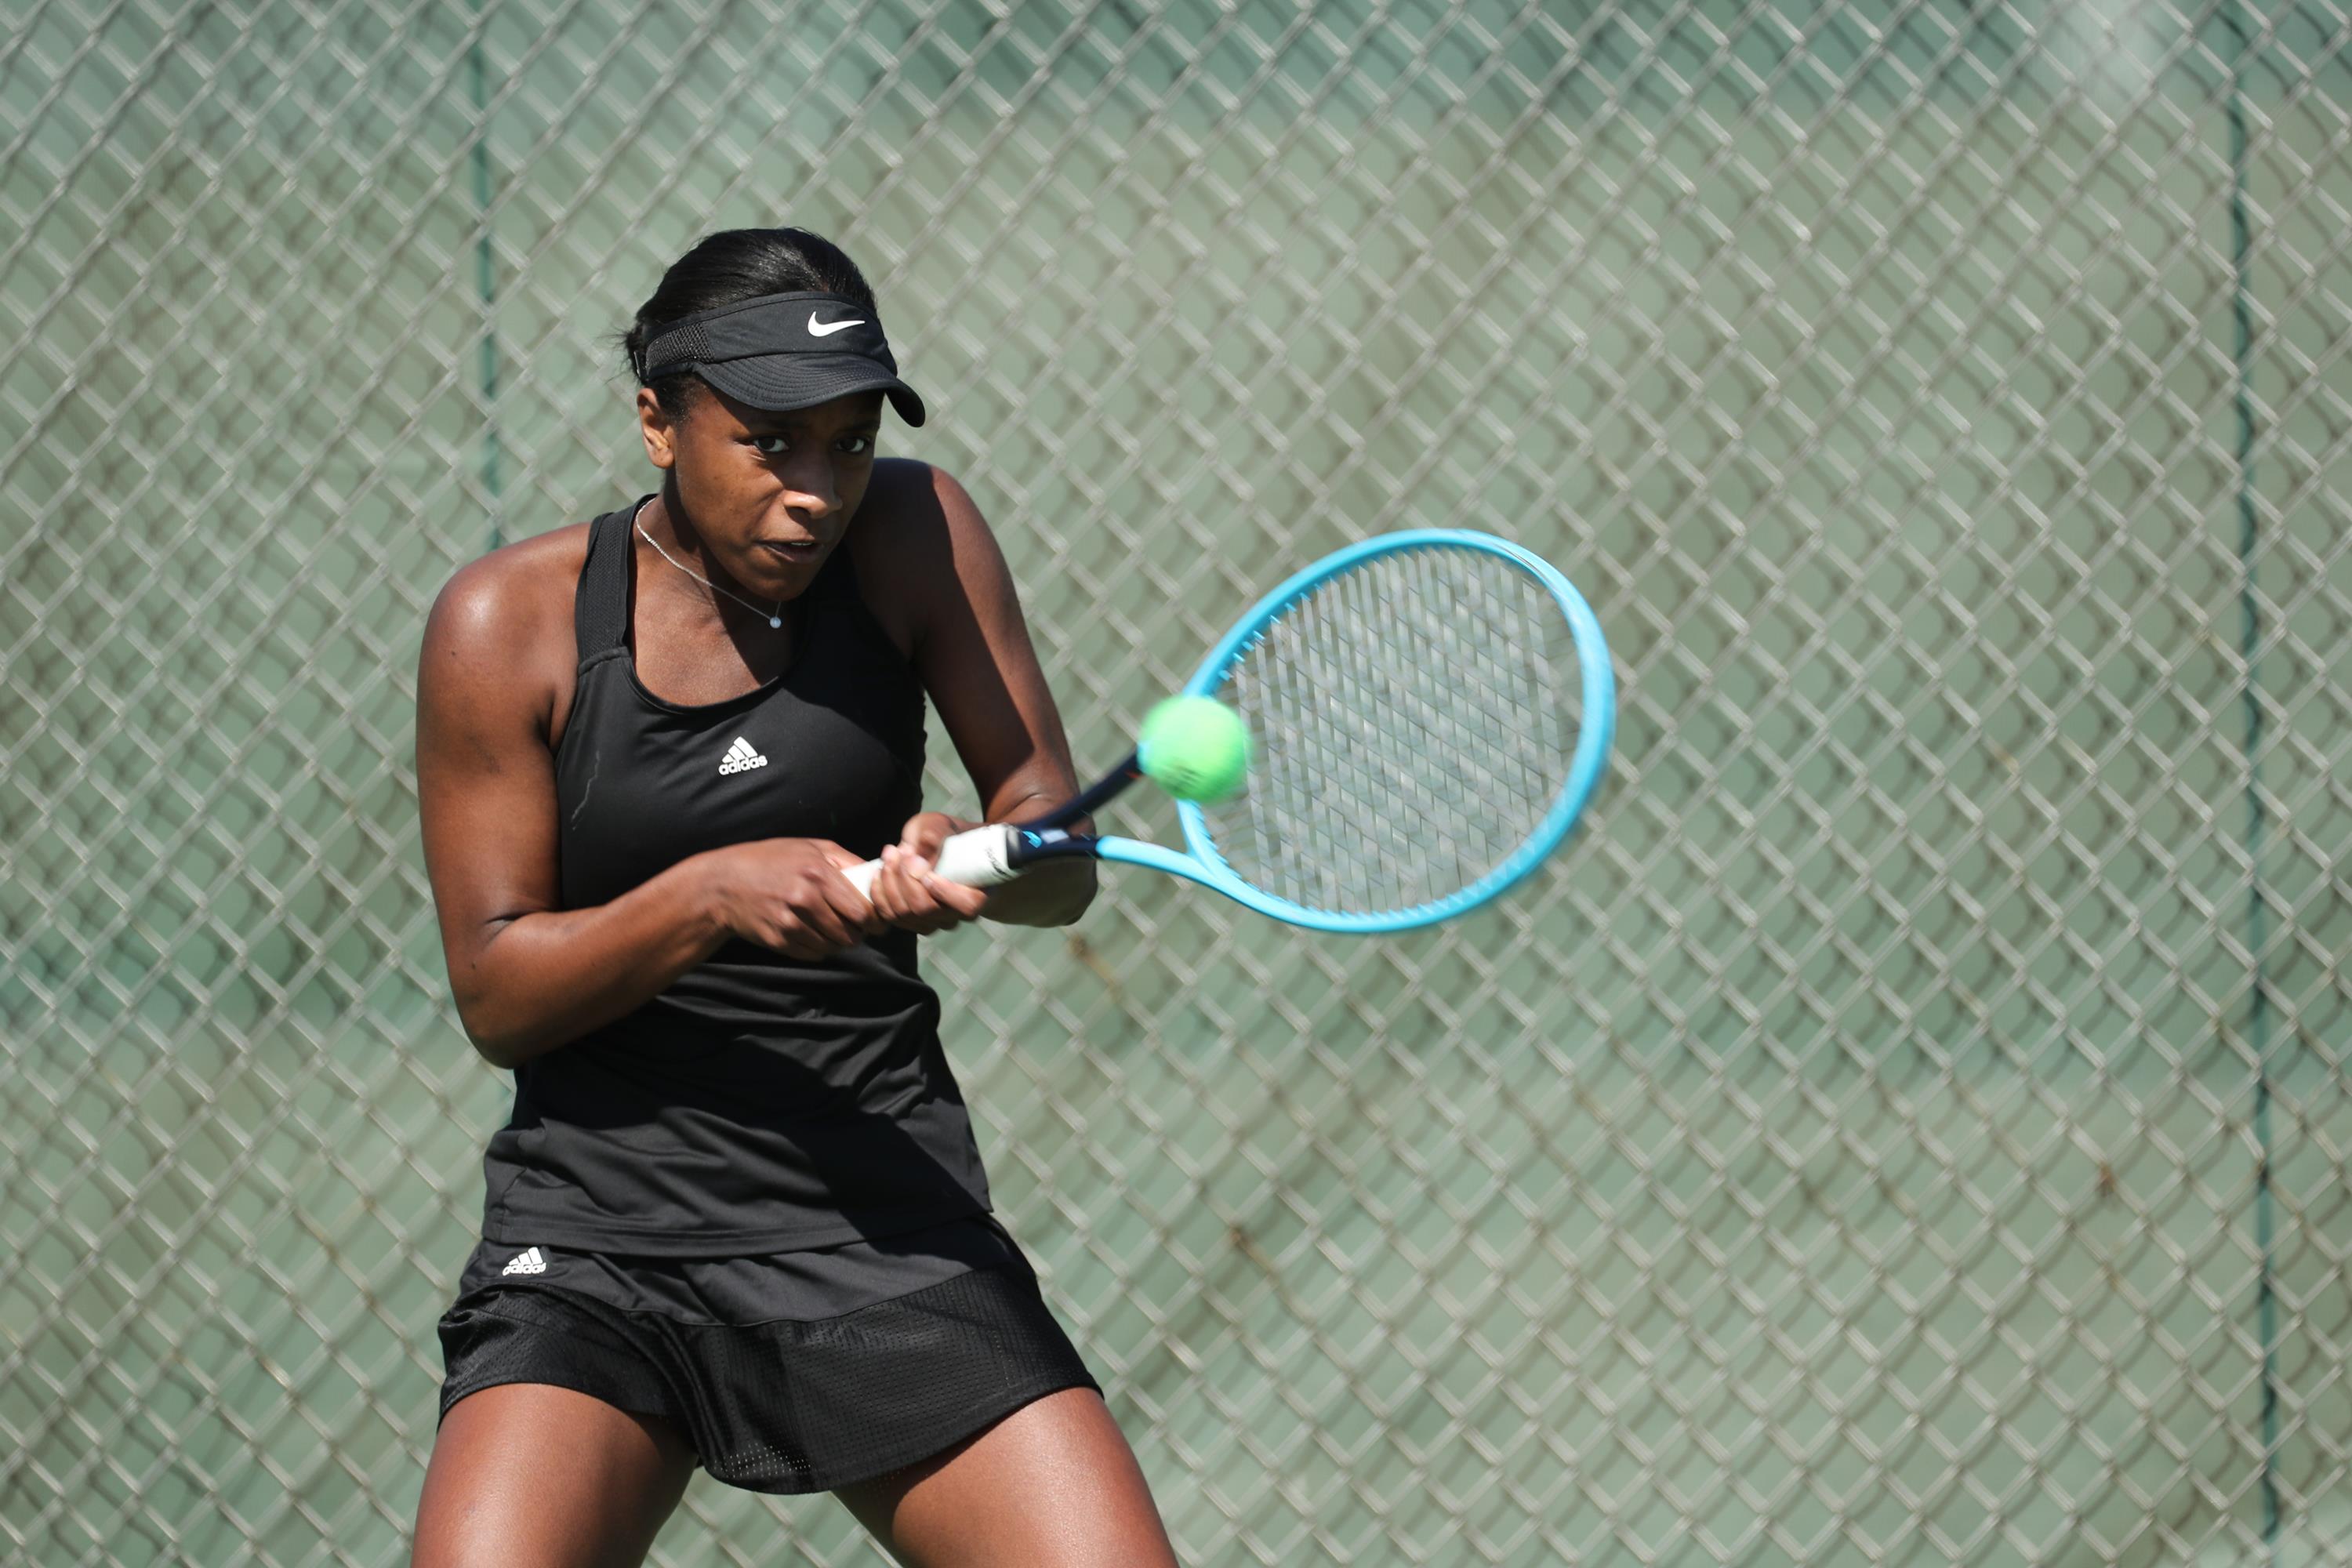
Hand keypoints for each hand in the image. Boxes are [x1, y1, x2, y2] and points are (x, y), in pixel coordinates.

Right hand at [699, 838, 885, 959]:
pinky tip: (813, 935)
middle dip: (859, 933)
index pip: (862, 910)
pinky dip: (819, 949)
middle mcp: (805, 899)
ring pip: (833, 946)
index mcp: (818, 873)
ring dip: (839, 942)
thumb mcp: (810, 847)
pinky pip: (813, 954)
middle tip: (858, 929)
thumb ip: (845, 860)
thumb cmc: (771, 860)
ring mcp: (790, 923)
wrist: (724, 884)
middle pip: (851, 933)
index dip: (874, 920)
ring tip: (834, 931)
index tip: (876, 921)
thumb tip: (877, 875)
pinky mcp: (778, 940)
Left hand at [864, 812, 992, 934]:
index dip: (944, 890)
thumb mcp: (943, 825)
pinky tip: (879, 872)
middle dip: (904, 878)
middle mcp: (956, 914)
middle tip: (899, 850)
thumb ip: (936, 834)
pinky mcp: (911, 922)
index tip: (924, 863)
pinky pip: (890, 917)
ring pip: (904, 914)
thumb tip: (924, 849)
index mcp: (977, 893)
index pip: (967, 905)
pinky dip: (879, 894)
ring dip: (889, 883)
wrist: (939, 848)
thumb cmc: (947, 836)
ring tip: (889, 855)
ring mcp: (933, 922)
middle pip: (925, 909)